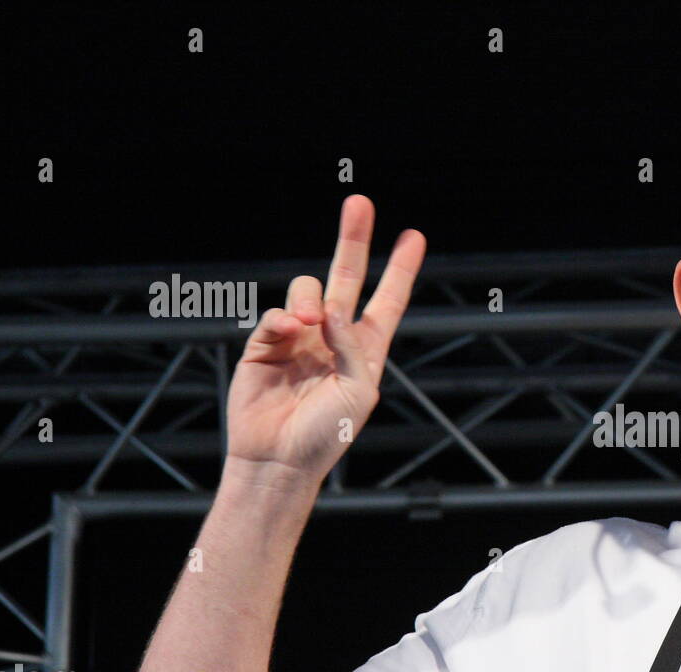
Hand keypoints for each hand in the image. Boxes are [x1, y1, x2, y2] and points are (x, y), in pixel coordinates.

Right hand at [224, 195, 425, 482]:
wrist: (280, 459)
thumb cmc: (328, 434)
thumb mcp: (358, 391)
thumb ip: (351, 345)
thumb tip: (329, 308)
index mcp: (365, 350)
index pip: (388, 301)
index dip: (401, 269)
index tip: (414, 236)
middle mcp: (333, 337)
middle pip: (346, 277)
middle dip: (353, 240)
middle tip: (360, 202)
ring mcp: (299, 338)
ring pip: (306, 291)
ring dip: (311, 299)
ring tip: (311, 325)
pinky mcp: (265, 344)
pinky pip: (275, 314)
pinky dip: (283, 318)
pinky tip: (291, 332)